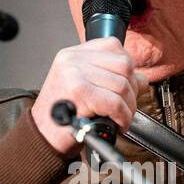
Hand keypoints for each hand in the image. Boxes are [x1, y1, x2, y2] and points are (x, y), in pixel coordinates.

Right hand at [31, 37, 146, 153]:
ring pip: (122, 85)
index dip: (127, 68)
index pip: (113, 46)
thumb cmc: (61, 115)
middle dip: (132, 89)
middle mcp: (72, 60)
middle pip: (123, 65)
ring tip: (122, 117)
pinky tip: (119, 124)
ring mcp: (75, 74)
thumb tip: (141, 80)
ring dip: (129, 107)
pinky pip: (115, 103)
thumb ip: (109, 78)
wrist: (42, 136)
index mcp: (72, 54)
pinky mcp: (80, 93)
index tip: (127, 86)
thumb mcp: (82, 87)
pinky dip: (123, 117)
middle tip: (127, 106)